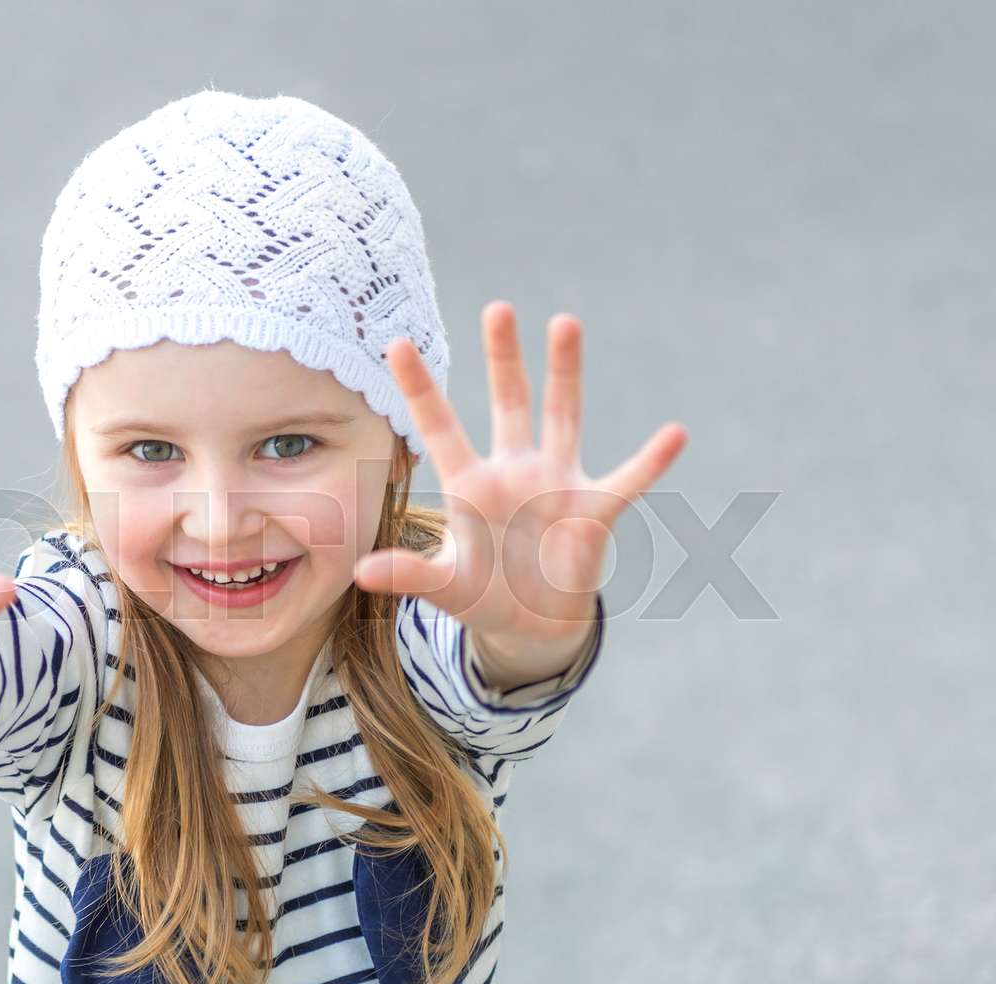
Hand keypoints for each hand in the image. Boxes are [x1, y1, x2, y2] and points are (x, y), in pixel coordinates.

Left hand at [355, 302, 687, 674]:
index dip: (420, 388)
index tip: (396, 342)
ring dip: (565, 372)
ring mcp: (557, 482)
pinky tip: (674, 434)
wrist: (533, 625)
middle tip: (497, 308)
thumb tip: (361, 572)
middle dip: (503, 358)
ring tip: (564, 322)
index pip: (440, 428)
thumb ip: (411, 574)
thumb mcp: (446, 587)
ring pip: (562, 415)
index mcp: (470, 485)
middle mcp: (514, 469)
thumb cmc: (484, 595)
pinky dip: (651, 461)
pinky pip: (628, 479)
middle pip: (508, 403)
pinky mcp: (595, 508)